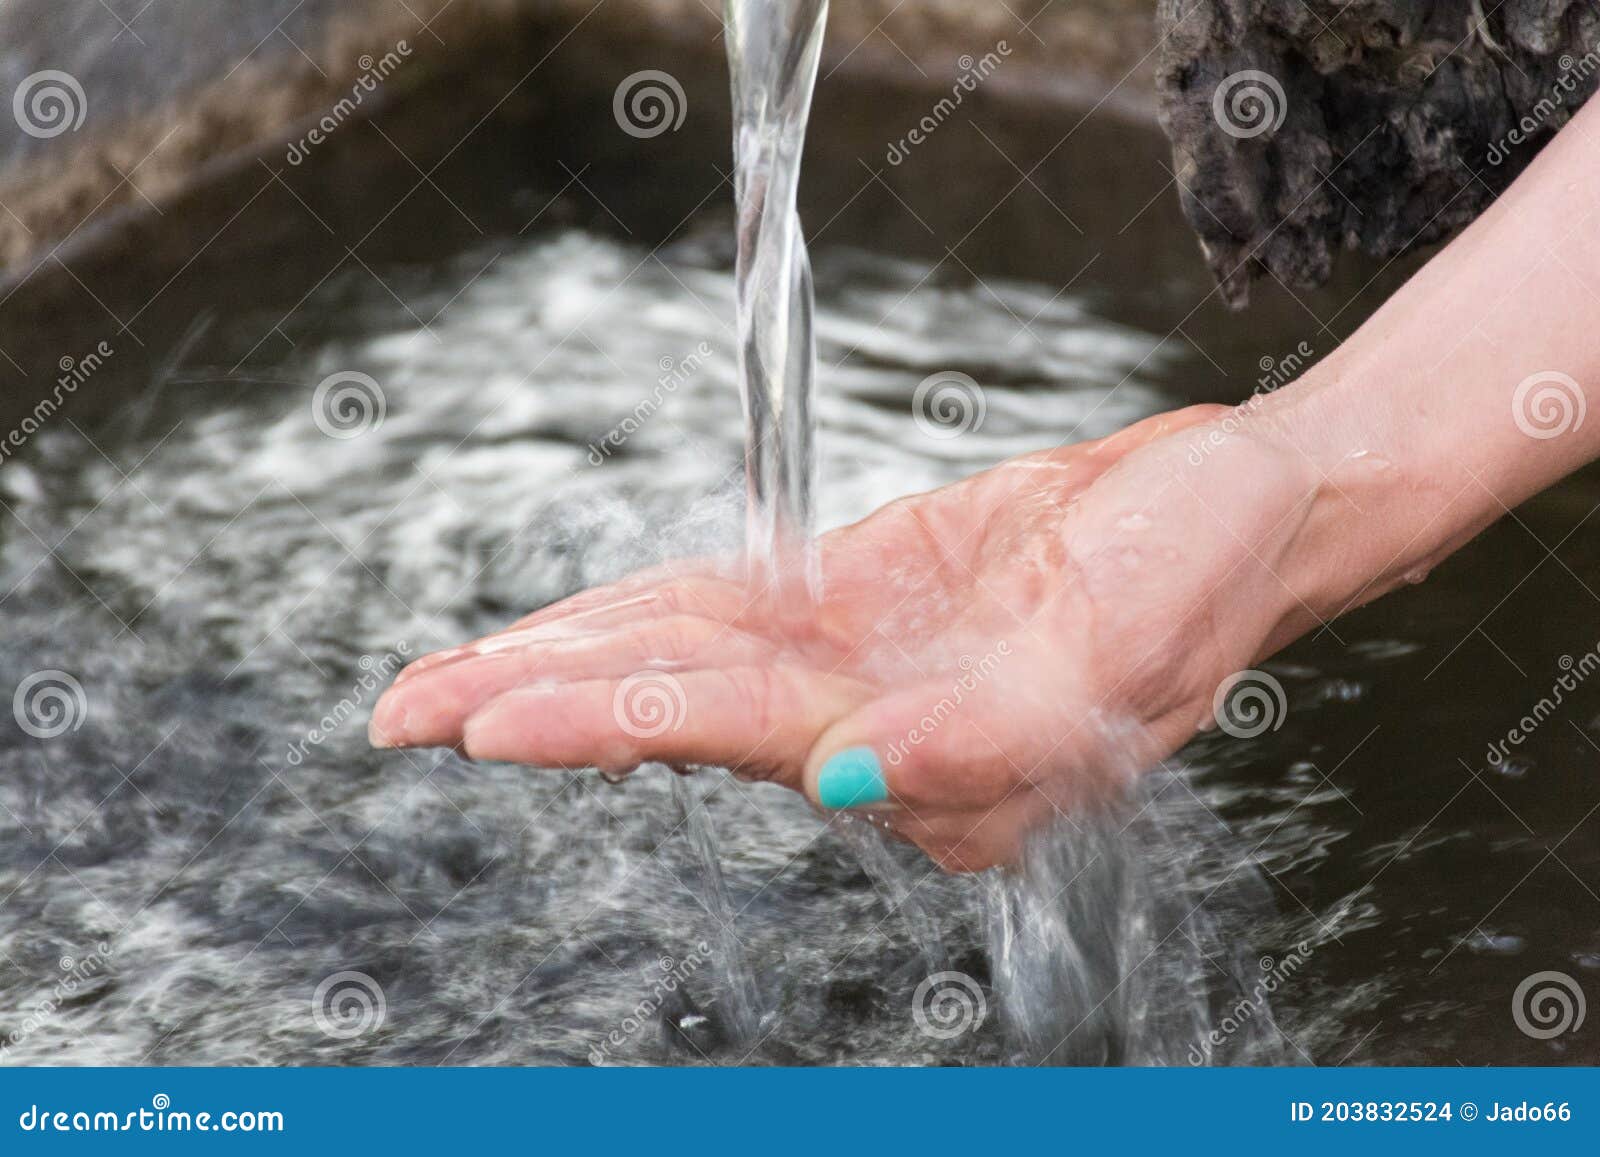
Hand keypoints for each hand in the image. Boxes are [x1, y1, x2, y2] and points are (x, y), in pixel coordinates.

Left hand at [370, 403, 1328, 868]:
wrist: (1235, 508)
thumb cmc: (1206, 578)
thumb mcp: (1123, 652)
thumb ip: (982, 740)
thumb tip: (850, 783)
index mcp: (935, 758)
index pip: (745, 737)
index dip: (616, 722)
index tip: (495, 726)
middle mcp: (875, 721)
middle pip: (681, 711)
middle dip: (543, 710)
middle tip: (407, 715)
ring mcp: (859, 659)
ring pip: (686, 660)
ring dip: (563, 665)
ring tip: (442, 683)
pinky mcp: (857, 595)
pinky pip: (727, 607)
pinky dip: (638, 614)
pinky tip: (563, 631)